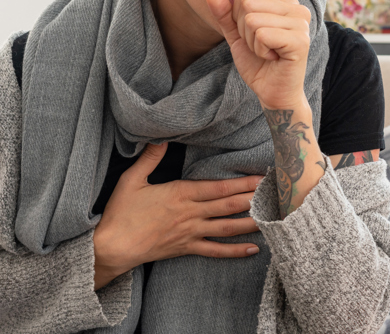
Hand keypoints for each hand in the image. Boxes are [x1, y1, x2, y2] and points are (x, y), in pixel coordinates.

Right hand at [92, 142, 262, 289]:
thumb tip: (161, 137)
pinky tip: (253, 249)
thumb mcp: (132, 179)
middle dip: (254, 198)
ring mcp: (190, 233)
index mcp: (180, 194)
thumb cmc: (121, 212)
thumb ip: (150, 158)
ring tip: (273, 218)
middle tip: (277, 193)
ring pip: (227, 227)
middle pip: (229, 205)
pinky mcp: (187, 248)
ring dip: (251, 222)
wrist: (112, 247)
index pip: (218, 187)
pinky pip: (215, 251)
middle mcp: (190, 214)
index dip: (241, 182)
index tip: (260, 176)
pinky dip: (235, 251)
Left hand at [204, 0, 311, 108]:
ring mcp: (301, 23)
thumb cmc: (257, 62)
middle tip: (261, 46)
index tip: (254, 35)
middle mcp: (297, 7)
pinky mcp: (301, 40)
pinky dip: (260, 51)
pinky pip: (262, 35)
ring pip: (252, 19)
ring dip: (252, 42)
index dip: (239, 16)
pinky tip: (274, 58)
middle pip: (248, 3)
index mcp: (284, 1)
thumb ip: (224, 12)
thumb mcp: (235, 34)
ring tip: (267, 52)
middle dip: (244, 30)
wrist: (273, 92)